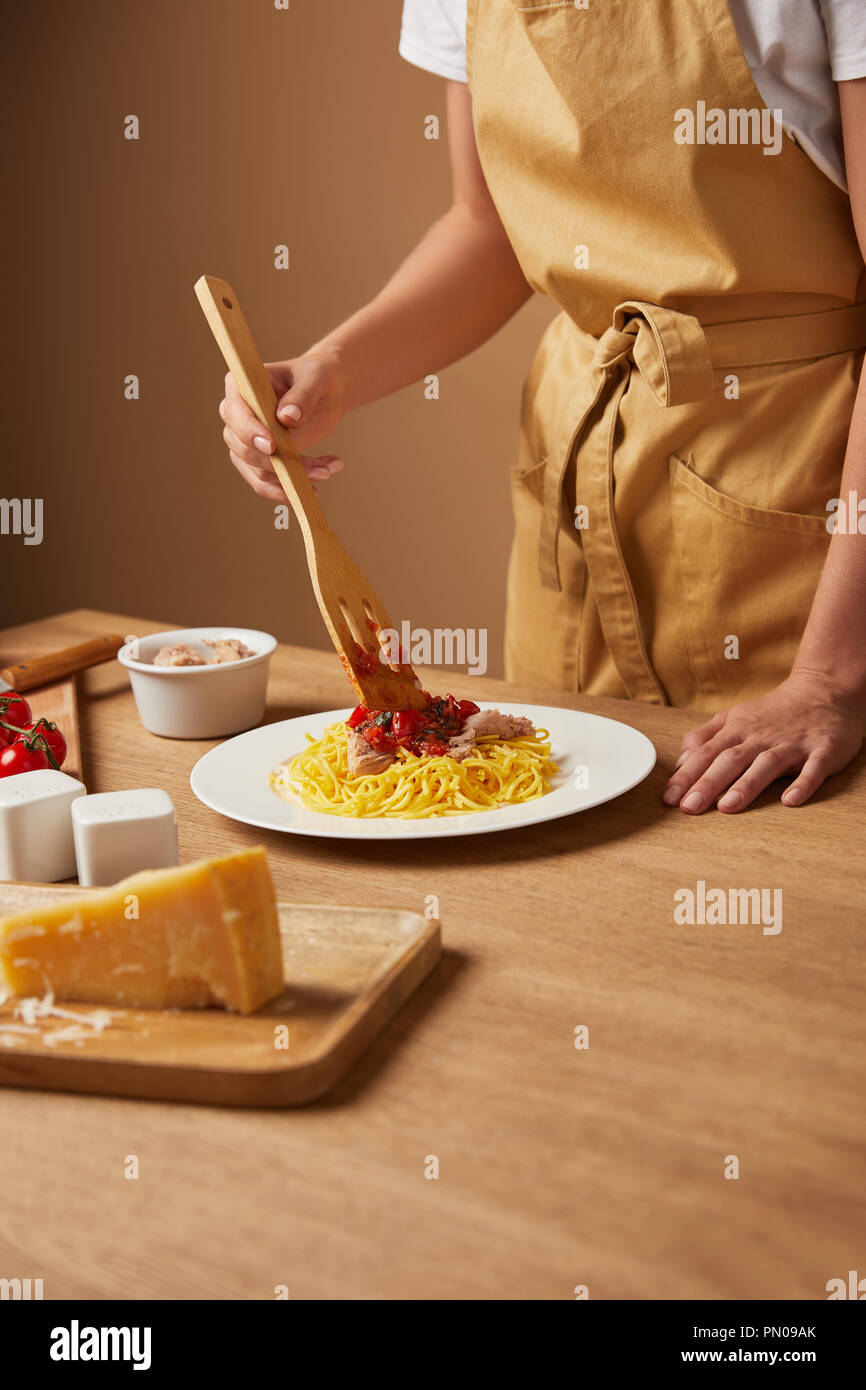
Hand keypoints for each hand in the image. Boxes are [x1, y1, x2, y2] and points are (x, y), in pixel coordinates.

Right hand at [219, 350, 345, 500]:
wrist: (324, 395)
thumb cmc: (317, 379)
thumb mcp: (316, 379)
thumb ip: (303, 396)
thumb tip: (287, 417)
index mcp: (241, 386)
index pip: (236, 413)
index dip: (250, 431)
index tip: (273, 446)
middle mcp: (235, 415)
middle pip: (245, 450)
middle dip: (282, 463)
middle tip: (322, 469)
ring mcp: (243, 441)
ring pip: (258, 473)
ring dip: (293, 479)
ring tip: (328, 470)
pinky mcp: (256, 461)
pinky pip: (266, 485)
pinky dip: (291, 489)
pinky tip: (317, 485)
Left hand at [662, 670, 863, 813]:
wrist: (826, 688)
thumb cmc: (775, 711)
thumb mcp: (735, 717)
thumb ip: (706, 737)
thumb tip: (681, 761)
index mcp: (738, 729)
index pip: (706, 753)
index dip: (686, 775)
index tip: (668, 798)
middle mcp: (762, 736)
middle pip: (730, 759)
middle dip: (708, 783)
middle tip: (688, 807)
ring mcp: (793, 743)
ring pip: (766, 764)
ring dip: (747, 784)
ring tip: (728, 806)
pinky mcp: (823, 750)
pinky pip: (814, 769)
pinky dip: (803, 784)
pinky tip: (790, 801)